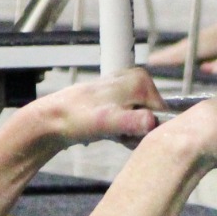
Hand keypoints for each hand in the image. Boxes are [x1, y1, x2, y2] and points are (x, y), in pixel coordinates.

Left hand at [25, 67, 165, 148]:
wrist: (52, 119)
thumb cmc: (77, 119)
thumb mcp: (108, 122)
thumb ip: (132, 122)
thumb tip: (151, 122)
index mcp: (142, 80)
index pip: (164, 114)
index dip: (148, 131)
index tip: (128, 135)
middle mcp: (139, 80)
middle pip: (154, 117)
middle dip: (138, 132)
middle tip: (116, 134)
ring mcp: (129, 88)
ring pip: (143, 121)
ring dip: (129, 133)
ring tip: (110, 132)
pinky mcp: (119, 99)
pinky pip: (131, 121)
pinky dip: (122, 130)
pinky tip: (108, 131)